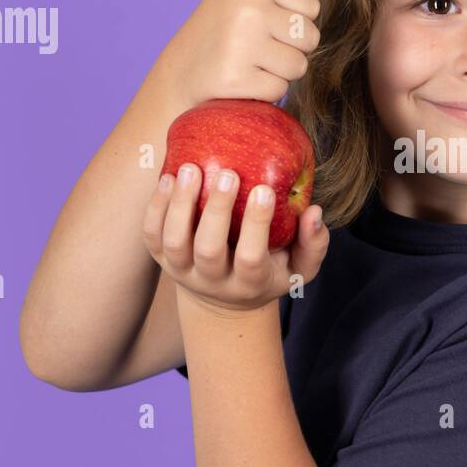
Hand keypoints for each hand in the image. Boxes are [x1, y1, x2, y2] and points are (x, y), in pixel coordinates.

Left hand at [143, 161, 328, 315]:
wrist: (223, 299)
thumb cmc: (269, 271)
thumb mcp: (299, 268)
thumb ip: (313, 243)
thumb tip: (314, 212)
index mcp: (248, 284)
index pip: (251, 259)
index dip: (256, 226)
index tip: (264, 189)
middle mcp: (212, 282)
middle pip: (208, 250)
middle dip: (217, 211)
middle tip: (229, 172)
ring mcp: (182, 271)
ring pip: (174, 242)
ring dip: (180, 204)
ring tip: (190, 168)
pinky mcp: (160, 260)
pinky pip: (151, 235)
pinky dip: (156, 207)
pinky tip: (167, 178)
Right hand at [159, 0, 321, 108]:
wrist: (180, 75)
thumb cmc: (214, 25)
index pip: (311, 10)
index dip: (291, 23)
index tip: (260, 24)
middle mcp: (248, 7)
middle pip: (309, 39)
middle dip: (288, 50)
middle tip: (254, 49)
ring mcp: (241, 44)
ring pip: (298, 67)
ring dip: (277, 72)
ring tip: (247, 64)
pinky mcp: (235, 79)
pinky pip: (279, 91)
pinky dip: (262, 93)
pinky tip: (239, 82)